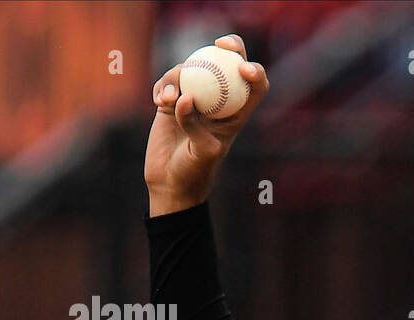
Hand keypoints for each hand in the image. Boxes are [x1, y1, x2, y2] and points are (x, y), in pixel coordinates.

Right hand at [144, 35, 268, 215]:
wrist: (170, 182)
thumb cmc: (194, 172)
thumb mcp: (202, 152)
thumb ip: (195, 125)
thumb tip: (186, 96)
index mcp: (236, 114)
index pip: (255, 87)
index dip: (255, 72)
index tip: (244, 68)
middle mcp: (218, 102)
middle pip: (228, 65)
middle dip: (229, 48)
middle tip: (219, 43)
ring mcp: (194, 99)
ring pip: (192, 70)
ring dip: (178, 77)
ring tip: (167, 100)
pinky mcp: (171, 101)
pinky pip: (168, 82)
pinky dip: (162, 87)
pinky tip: (158, 101)